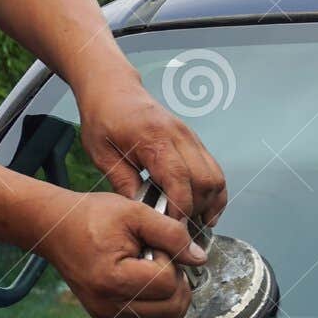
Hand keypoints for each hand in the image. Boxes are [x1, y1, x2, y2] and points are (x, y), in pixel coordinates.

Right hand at [31, 189, 209, 317]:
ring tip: (164, 277)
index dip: (171, 262)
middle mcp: (107, 304)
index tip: (156, 247)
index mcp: (112, 278)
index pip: (166, 283)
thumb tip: (199, 258)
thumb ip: (172, 234)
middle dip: (179, 284)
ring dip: (176, 303)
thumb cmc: (91, 216)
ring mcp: (106, 314)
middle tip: (166, 261)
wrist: (56, 227)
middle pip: (170, 309)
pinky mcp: (108, 317)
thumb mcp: (135, 212)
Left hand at [78, 73, 228, 224]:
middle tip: (181, 228)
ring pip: (216, 176)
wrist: (114, 88)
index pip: (178, 178)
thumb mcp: (101, 153)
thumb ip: (123, 181)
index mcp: (154, 138)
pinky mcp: (195, 141)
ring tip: (195, 223)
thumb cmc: (103, 118)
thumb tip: (142, 211)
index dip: (180, 206)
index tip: (174, 228)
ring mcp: (191, 138)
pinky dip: (214, 192)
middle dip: (196, 209)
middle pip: (205, 180)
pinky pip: (214, 170)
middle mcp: (180, 137)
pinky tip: (204, 209)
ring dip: (210, 203)